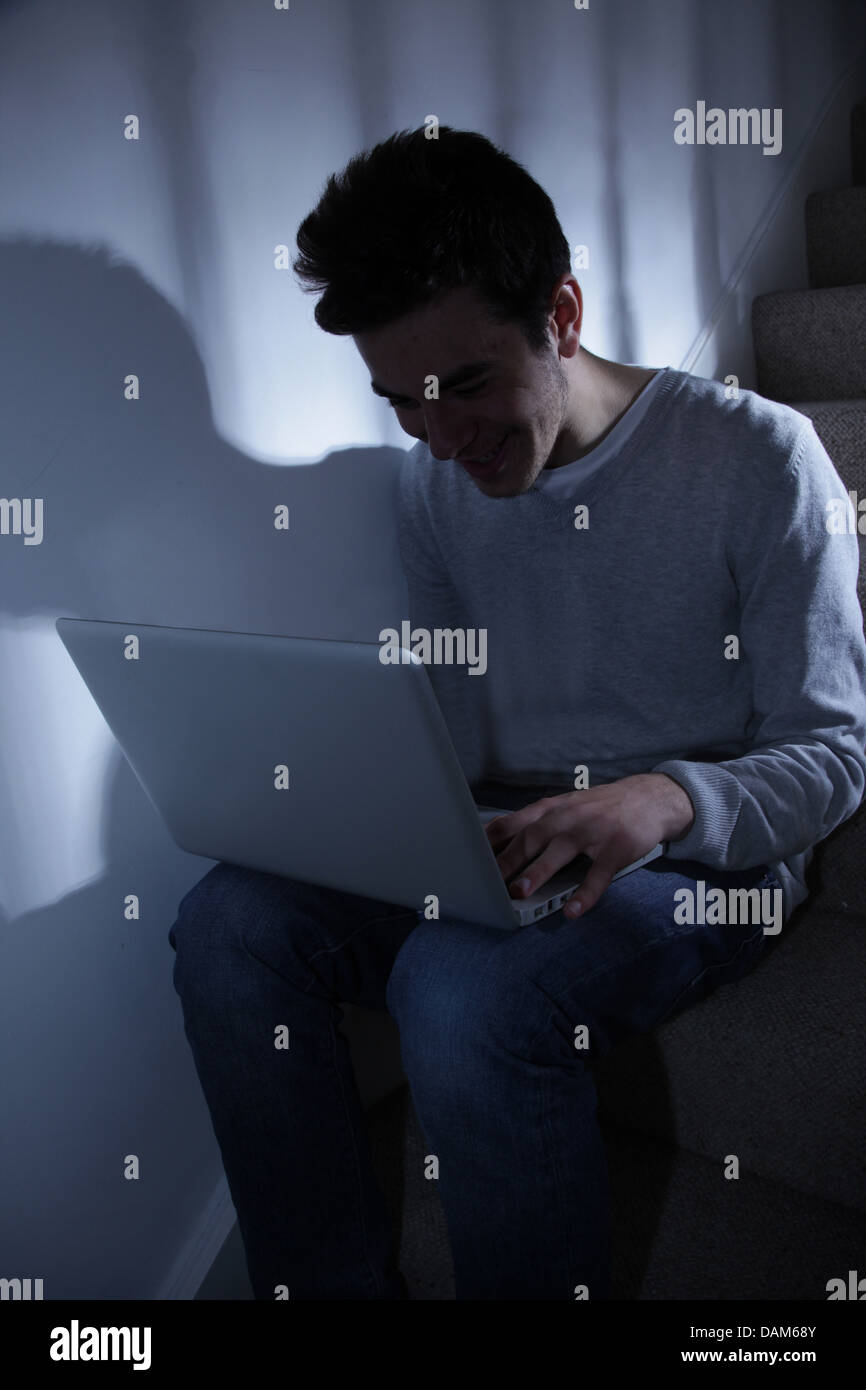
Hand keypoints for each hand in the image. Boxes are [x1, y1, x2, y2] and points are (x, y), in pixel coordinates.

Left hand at [484, 773, 694, 917]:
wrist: (649, 798)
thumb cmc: (599, 808)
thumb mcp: (565, 807)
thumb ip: (534, 822)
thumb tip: (494, 838)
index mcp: (552, 809)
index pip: (513, 822)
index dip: (490, 840)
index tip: (468, 858)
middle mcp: (569, 817)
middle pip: (532, 836)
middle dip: (509, 858)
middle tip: (488, 880)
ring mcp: (594, 831)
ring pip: (561, 851)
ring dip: (539, 871)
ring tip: (520, 892)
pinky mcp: (618, 848)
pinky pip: (599, 874)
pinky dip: (586, 893)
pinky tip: (574, 910)